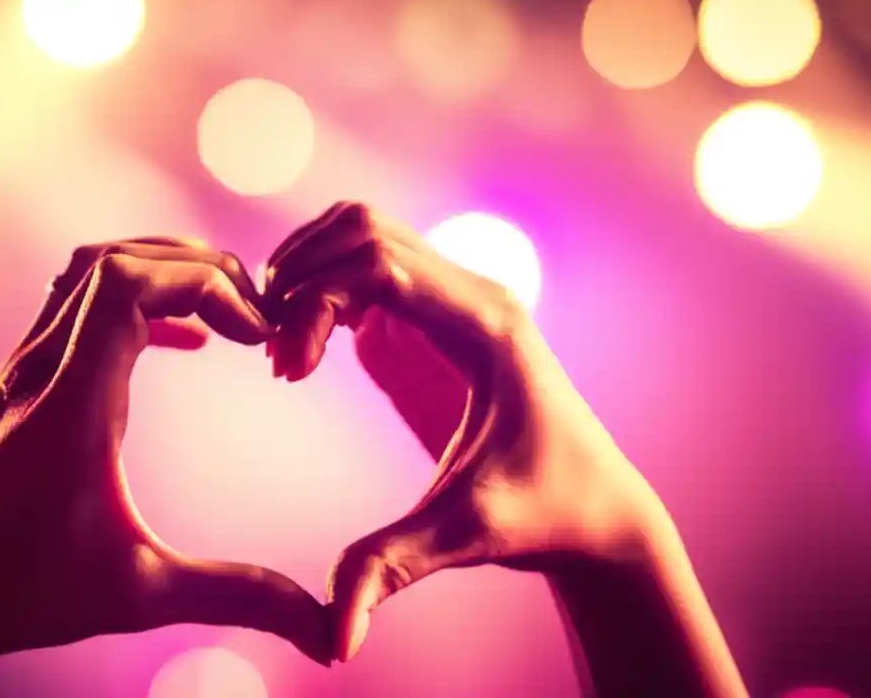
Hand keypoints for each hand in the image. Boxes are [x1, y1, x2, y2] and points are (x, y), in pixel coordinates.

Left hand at [0, 239, 329, 696]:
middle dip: (197, 269)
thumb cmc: (17, 592)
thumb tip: (321, 626)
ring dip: (163, 273)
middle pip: (117, 259)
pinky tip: (185, 344)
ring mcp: (25, 368)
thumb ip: (235, 596)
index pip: (128, 281)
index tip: (254, 332)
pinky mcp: (23, 382)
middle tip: (254, 316)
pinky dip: (139, 303)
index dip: (204, 282)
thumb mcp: (139, 595)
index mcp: (71, 403)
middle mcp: (41, 368)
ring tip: (224, 313)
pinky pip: (81, 306)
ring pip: (91, 270)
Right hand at [263, 204, 742, 696]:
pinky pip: (368, 271)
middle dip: (300, 276)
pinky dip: (323, 293)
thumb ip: (390, 572)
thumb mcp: (463, 539)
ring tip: (285, 352)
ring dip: (308, 276)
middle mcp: (473, 295)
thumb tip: (332, 641)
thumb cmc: (542, 517)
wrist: (598, 511)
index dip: (313, 300)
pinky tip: (306, 357)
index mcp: (485, 325)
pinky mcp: (438, 321)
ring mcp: (457, 301)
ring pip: (362, 235)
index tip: (287, 369)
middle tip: (273, 352)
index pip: (377, 262)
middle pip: (362, 228)